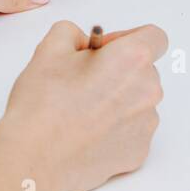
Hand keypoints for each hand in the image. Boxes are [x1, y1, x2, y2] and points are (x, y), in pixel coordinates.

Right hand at [0, 21, 167, 190]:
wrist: (35, 158)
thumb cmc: (42, 108)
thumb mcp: (49, 49)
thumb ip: (72, 32)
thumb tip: (83, 43)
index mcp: (132, 59)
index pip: (154, 37)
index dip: (127, 39)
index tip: (105, 49)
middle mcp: (148, 90)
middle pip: (144, 70)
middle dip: (119, 71)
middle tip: (84, 81)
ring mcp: (146, 124)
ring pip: (139, 101)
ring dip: (118, 100)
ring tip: (82, 110)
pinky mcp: (138, 151)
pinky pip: (132, 130)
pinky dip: (115, 128)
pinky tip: (88, 131)